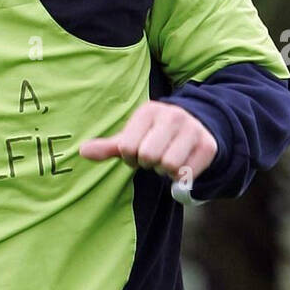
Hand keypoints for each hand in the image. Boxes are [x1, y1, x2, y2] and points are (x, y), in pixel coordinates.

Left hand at [79, 102, 217, 185]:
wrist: (196, 129)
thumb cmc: (155, 136)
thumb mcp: (131, 138)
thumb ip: (108, 147)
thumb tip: (82, 152)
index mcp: (148, 111)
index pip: (128, 147)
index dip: (130, 157)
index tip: (138, 152)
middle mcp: (172, 115)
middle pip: (149, 156)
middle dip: (148, 164)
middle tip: (154, 158)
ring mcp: (192, 129)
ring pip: (169, 165)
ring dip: (165, 171)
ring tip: (167, 160)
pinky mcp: (208, 145)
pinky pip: (187, 174)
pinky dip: (181, 177)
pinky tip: (182, 166)